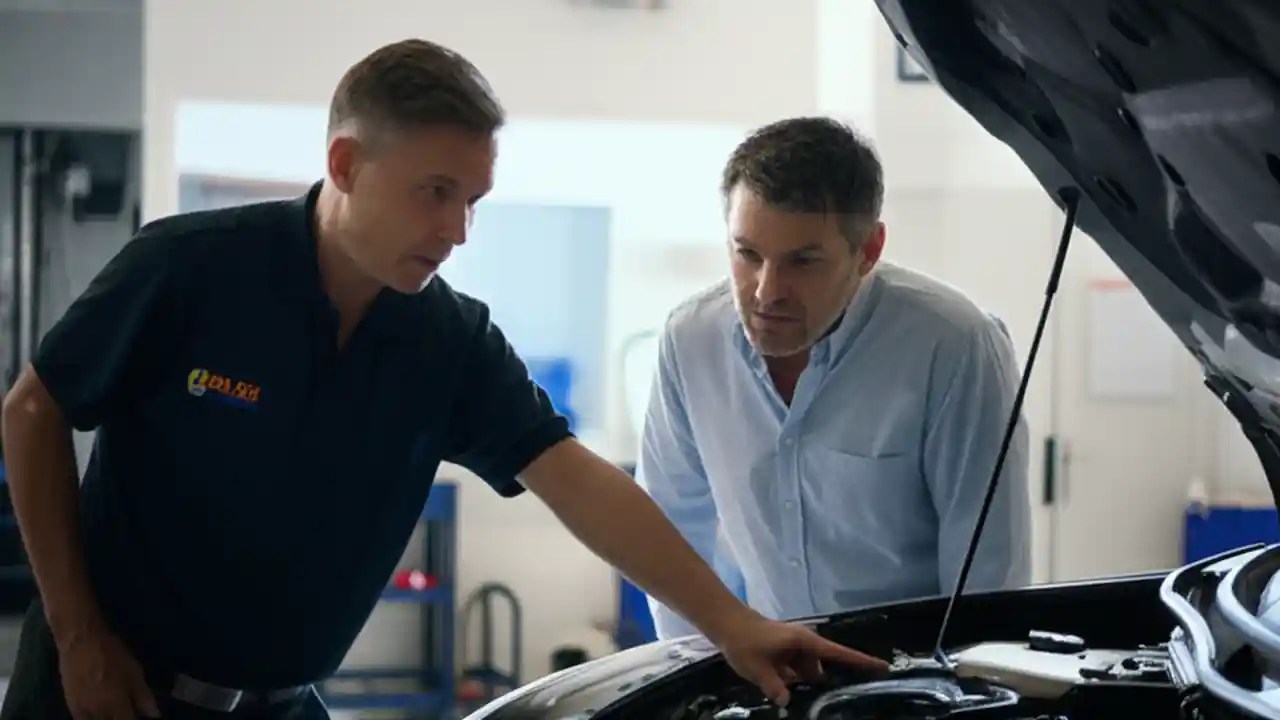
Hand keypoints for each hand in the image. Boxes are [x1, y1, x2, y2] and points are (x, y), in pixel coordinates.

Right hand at [58, 621, 160, 719]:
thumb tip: (154, 714)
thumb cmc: (112, 654)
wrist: (80, 642)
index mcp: (117, 703)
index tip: (140, 716)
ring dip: (107, 719)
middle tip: (127, 711)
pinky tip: (98, 713)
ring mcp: (83, 710)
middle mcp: (99, 711)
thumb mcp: (134, 671)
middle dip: (122, 718)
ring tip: (114, 711)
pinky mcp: (71, 705)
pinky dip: (91, 719)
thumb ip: (143, 695)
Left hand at [714, 613, 888, 706]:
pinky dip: (792, 681)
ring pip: (808, 673)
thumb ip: (775, 686)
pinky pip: (796, 672)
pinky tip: (785, 693)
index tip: (884, 667)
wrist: (727, 625)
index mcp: (806, 643)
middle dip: (821, 685)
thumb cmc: (745, 642)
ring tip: (800, 699)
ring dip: (802, 685)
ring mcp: (795, 650)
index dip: (862, 662)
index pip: (840, 654)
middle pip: (823, 669)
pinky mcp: (785, 654)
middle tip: (824, 703)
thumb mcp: (758, 668)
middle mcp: (805, 645)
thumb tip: (787, 703)